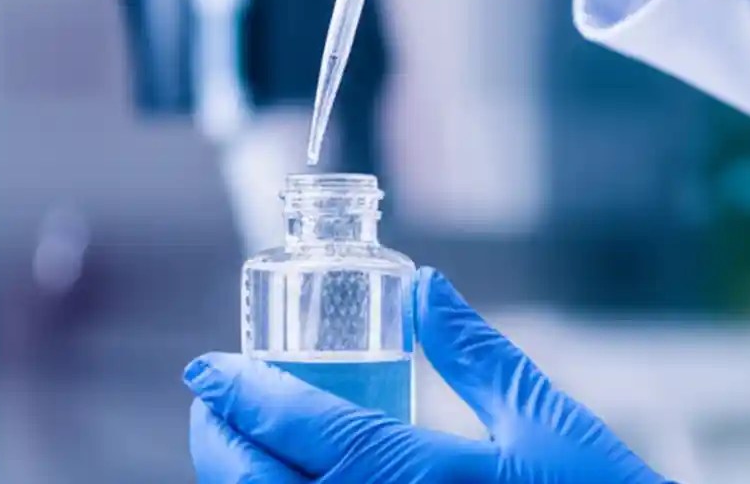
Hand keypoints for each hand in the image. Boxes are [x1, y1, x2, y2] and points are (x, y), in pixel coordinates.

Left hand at [183, 267, 667, 482]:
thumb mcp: (543, 417)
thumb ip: (474, 349)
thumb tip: (422, 285)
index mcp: (425, 478)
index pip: (305, 428)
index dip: (244, 393)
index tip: (206, 368)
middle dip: (217, 442)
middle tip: (212, 404)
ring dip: (238, 480)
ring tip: (237, 443)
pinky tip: (286, 483)